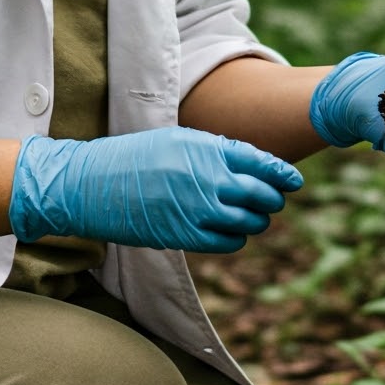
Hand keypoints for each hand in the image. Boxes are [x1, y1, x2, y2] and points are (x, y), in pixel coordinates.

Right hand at [10, 127, 303, 253]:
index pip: (261, 161)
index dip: (282, 173)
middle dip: (272, 198)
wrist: (91, 184)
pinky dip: (236, 238)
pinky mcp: (184, 235)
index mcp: (206, 148)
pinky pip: (228, 242)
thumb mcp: (176, 141)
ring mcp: (197, 209)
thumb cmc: (133, 158)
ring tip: (253, 218)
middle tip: (272, 201)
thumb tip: (251, 167)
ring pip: (250, 222)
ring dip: (257, 221)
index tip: (293, 180)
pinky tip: (230, 233)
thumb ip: (214, 151)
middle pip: (261, 193)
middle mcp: (206, 178)